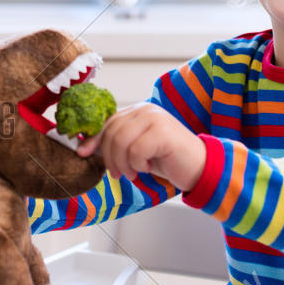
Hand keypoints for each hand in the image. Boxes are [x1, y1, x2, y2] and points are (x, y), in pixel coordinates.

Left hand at [75, 103, 206, 192]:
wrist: (200, 167)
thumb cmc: (168, 159)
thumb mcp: (137, 150)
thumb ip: (116, 144)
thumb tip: (83, 148)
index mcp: (138, 111)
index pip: (107, 123)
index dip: (93, 140)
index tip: (83, 155)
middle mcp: (146, 110)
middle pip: (111, 132)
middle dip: (109, 157)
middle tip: (119, 174)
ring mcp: (155, 118)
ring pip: (120, 141)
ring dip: (123, 163)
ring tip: (134, 172)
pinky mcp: (162, 132)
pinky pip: (136, 150)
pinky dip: (138, 165)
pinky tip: (149, 168)